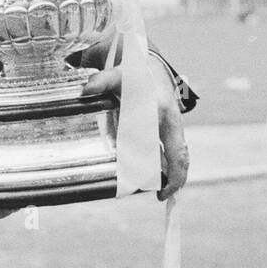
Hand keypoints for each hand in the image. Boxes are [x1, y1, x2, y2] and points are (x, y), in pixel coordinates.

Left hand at [83, 57, 189, 200]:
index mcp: (158, 109)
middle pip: (179, 153)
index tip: (150, 174)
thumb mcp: (117, 75)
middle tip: (161, 196)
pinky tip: (163, 186)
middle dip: (175, 176)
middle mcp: (171, 120)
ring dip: (176, 177)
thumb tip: (86, 89)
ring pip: (180, 156)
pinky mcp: (174, 134)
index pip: (156, 136)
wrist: (153, 70)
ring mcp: (175, 128)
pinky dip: (172, 171)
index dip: (153, 156)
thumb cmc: (133, 76)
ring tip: (163, 196)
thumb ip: (101, 81)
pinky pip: (176, 155)